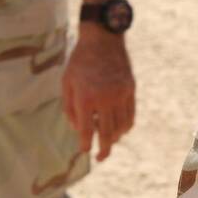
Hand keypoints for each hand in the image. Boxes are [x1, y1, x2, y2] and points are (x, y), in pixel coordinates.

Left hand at [62, 22, 135, 161]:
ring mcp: (120, 94)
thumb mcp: (66, 84)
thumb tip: (79, 129)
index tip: (85, 151)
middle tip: (101, 158)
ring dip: (116, 137)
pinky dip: (126, 125)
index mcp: (86, 97)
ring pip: (122, 126)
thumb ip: (70, 109)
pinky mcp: (130, 89)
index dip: (85, 144)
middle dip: (104, 149)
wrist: (103, 39)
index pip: (86, 130)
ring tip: (109, 141)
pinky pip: (131, 114)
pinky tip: (120, 129)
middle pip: (107, 132)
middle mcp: (105, 98)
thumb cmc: (80, 62)